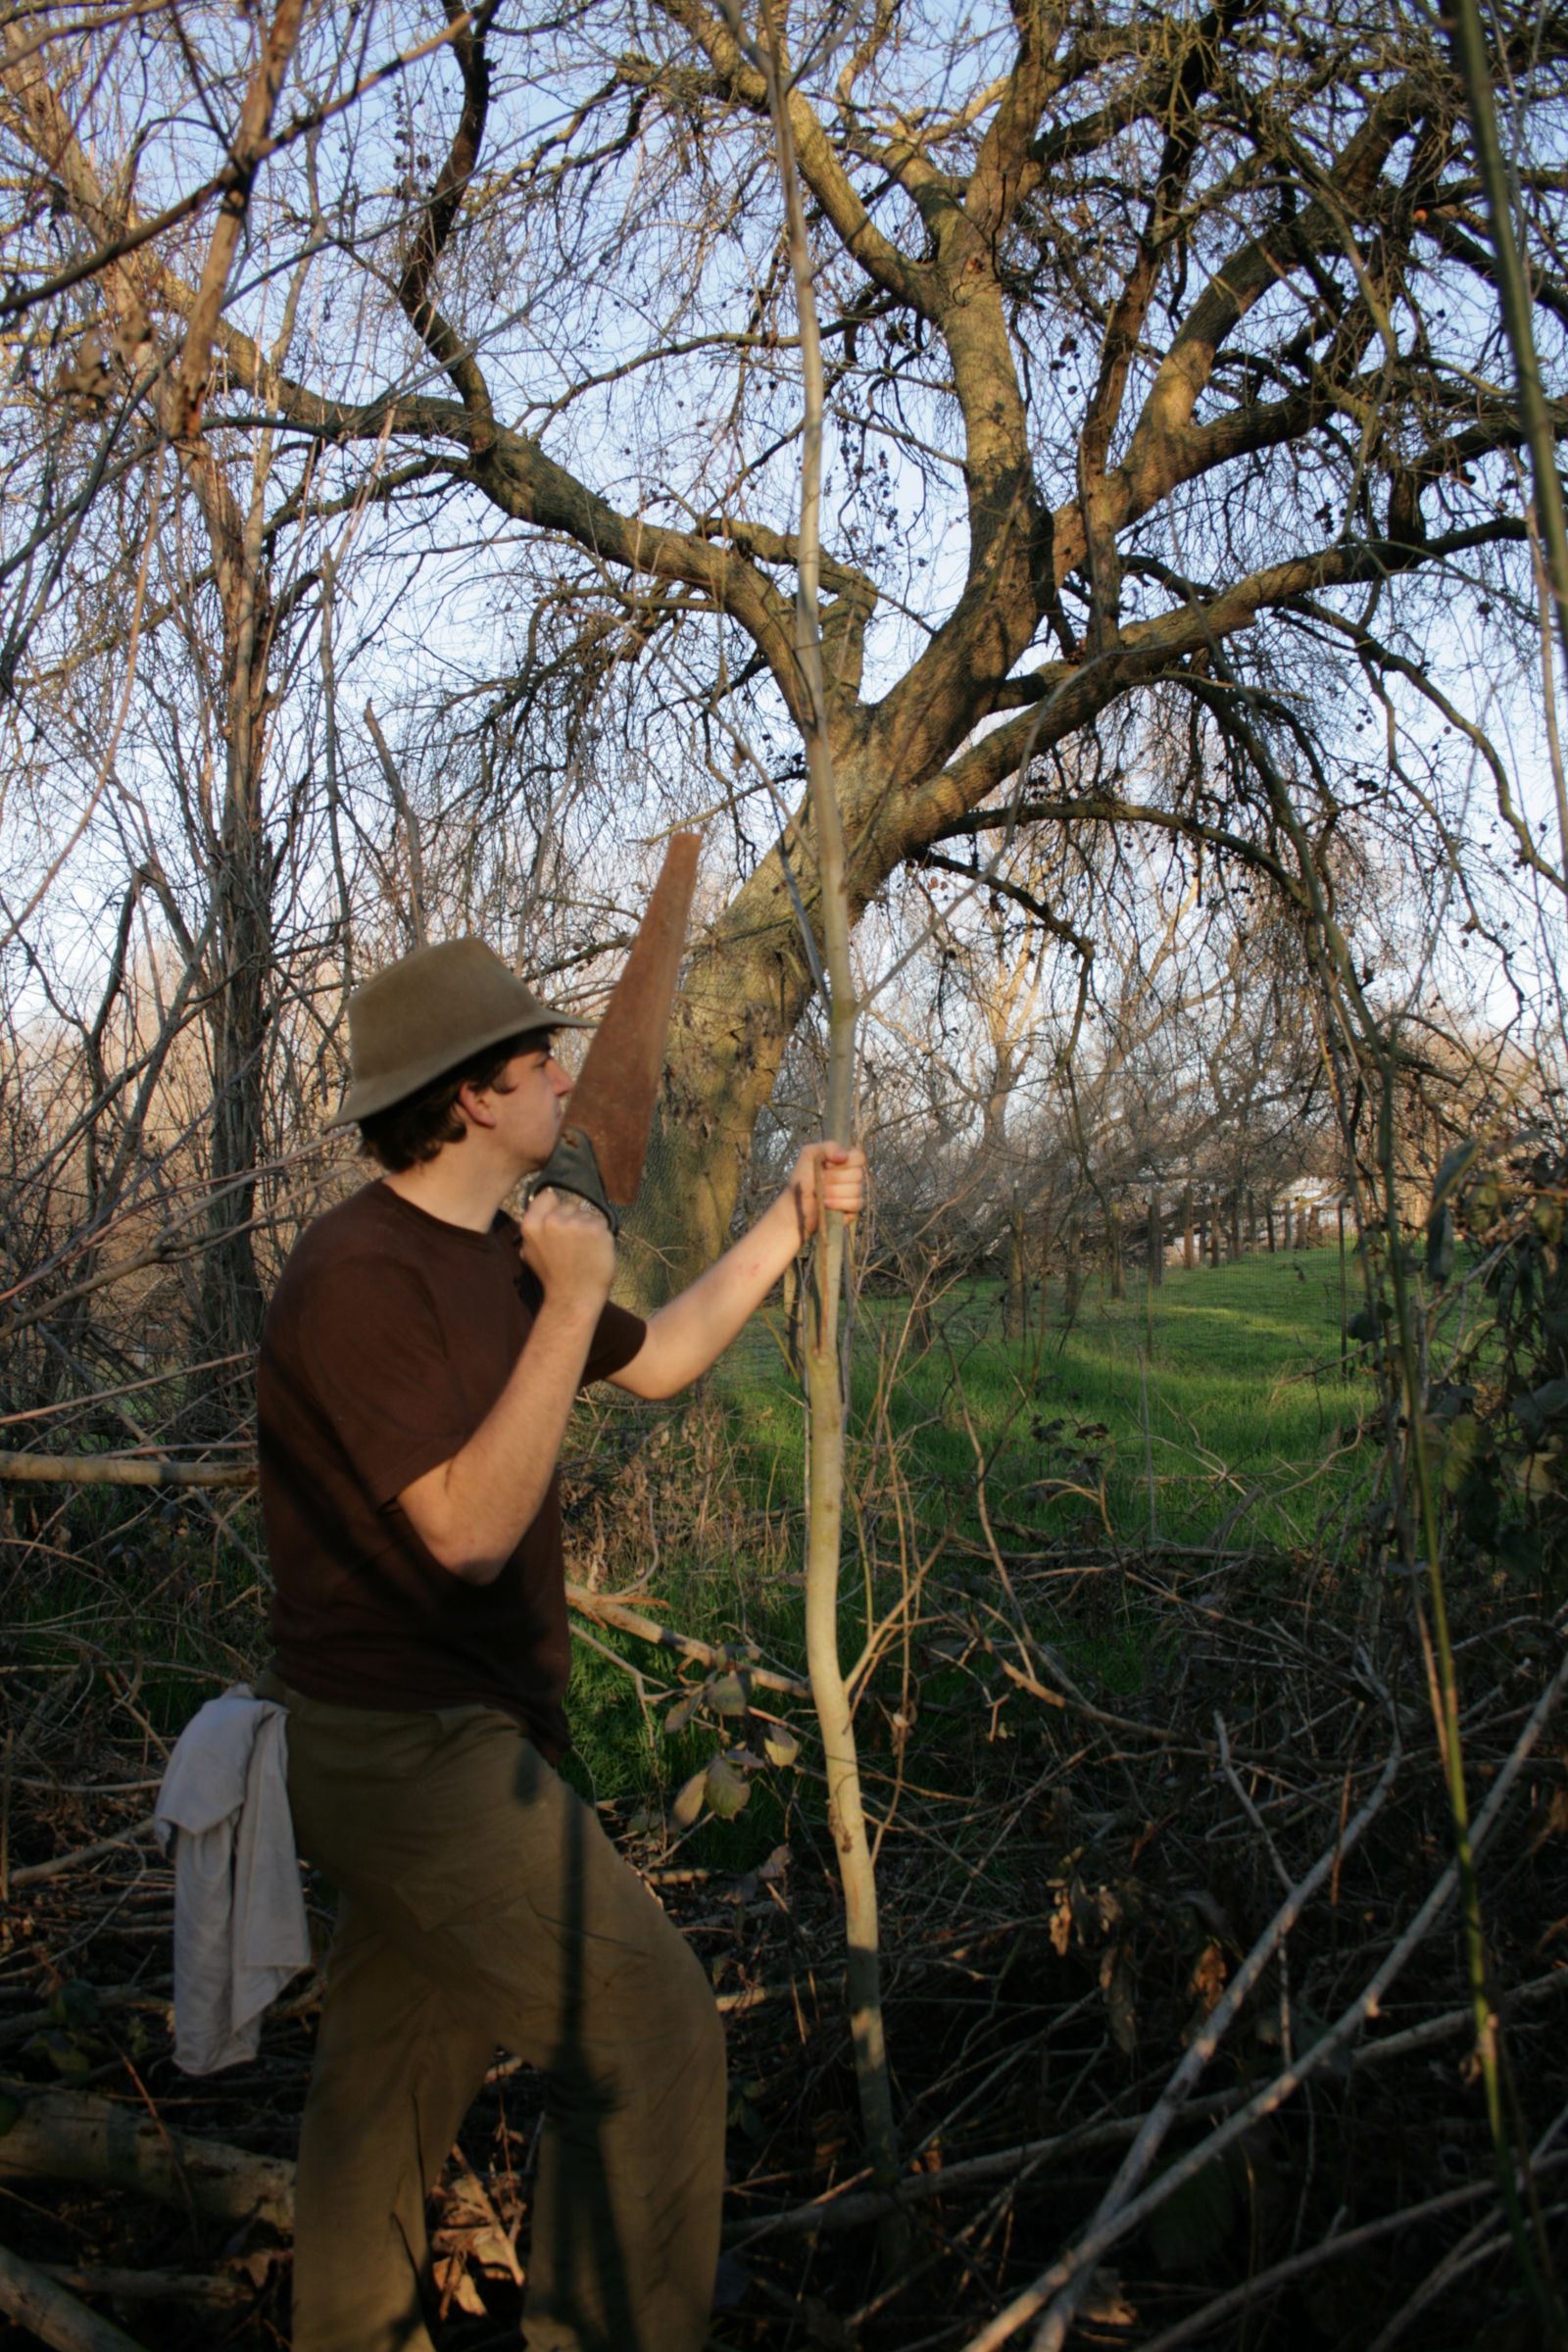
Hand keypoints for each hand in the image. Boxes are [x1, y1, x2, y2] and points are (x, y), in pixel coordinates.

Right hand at [520, 1184, 616, 1308]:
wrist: (573, 1297)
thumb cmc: (553, 1276)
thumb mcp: (530, 1251)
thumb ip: (534, 1228)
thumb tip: (539, 1206)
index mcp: (531, 1224)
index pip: (547, 1196)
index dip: (554, 1208)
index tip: (559, 1222)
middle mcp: (552, 1221)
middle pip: (569, 1204)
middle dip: (573, 1219)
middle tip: (572, 1244)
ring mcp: (576, 1224)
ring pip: (587, 1214)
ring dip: (588, 1228)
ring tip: (583, 1251)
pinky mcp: (596, 1229)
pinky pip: (602, 1223)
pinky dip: (602, 1236)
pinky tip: (594, 1252)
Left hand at [786, 1141, 866, 1243]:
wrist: (796, 1204)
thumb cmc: (802, 1179)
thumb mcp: (809, 1155)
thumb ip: (827, 1147)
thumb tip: (844, 1156)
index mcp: (845, 1160)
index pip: (859, 1156)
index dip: (846, 1161)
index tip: (828, 1165)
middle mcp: (852, 1175)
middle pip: (857, 1174)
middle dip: (835, 1178)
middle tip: (821, 1179)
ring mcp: (854, 1193)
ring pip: (856, 1190)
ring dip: (834, 1192)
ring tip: (821, 1193)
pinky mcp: (852, 1209)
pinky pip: (856, 1204)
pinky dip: (839, 1204)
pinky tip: (826, 1203)